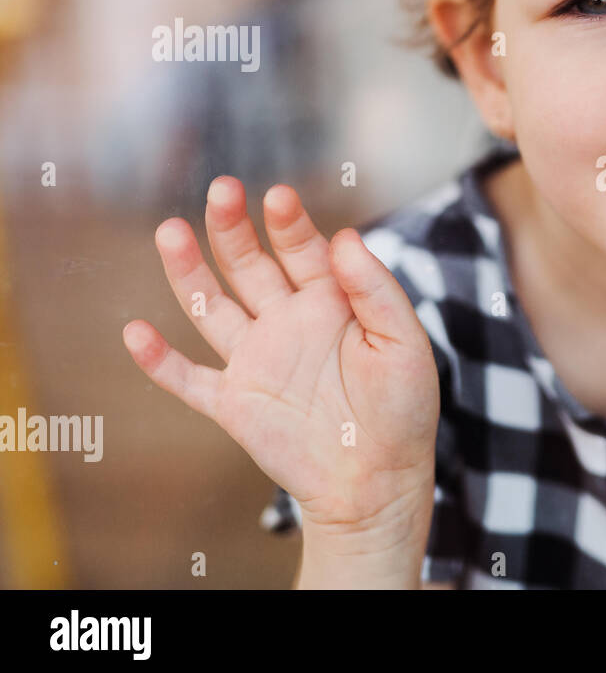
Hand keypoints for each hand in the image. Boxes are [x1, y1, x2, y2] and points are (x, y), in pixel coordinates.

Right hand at [123, 177, 439, 535]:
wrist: (378, 483)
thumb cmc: (403, 411)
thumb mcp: (404, 344)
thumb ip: (376, 291)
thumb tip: (345, 236)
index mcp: (332, 302)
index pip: (303, 249)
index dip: (289, 223)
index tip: (278, 197)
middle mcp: (288, 322)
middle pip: (250, 264)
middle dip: (233, 228)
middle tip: (222, 189)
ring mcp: (257, 361)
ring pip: (211, 307)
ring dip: (189, 271)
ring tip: (169, 231)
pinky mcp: (234, 404)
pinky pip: (189, 379)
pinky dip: (160, 361)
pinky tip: (135, 333)